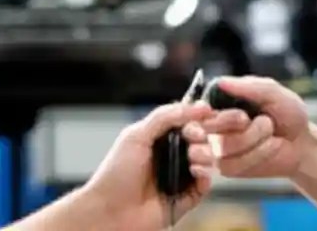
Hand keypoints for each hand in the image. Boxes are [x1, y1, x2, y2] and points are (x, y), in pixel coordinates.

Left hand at [81, 102, 215, 229]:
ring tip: (192, 157)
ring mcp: (179, 177)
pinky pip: (205, 184)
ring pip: (206, 159)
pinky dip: (205, 175)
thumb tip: (196, 105)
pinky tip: (196, 171)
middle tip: (193, 137)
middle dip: (201, 135)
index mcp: (158, 139)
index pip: (186, 122)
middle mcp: (171, 156)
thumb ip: (165, 116)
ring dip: (204, 153)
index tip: (204, 113)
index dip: (196, 117)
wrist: (110, 211)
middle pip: (200, 139)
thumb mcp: (137, 135)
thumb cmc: (116, 173)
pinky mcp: (185, 197)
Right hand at [185, 76, 311, 179]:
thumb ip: (249, 87)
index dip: (203, 110)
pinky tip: (271, 147)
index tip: (220, 110)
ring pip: (224, 145)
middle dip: (235, 120)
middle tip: (263, 119)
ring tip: (271, 132)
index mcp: (221, 102)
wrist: (303, 143)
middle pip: (208, 125)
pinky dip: (258, 154)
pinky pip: (232, 164)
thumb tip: (220, 82)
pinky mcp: (228, 168)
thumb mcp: (274, 93)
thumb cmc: (288, 114)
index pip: (199, 106)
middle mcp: (215, 125)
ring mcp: (219, 148)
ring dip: (255, 137)